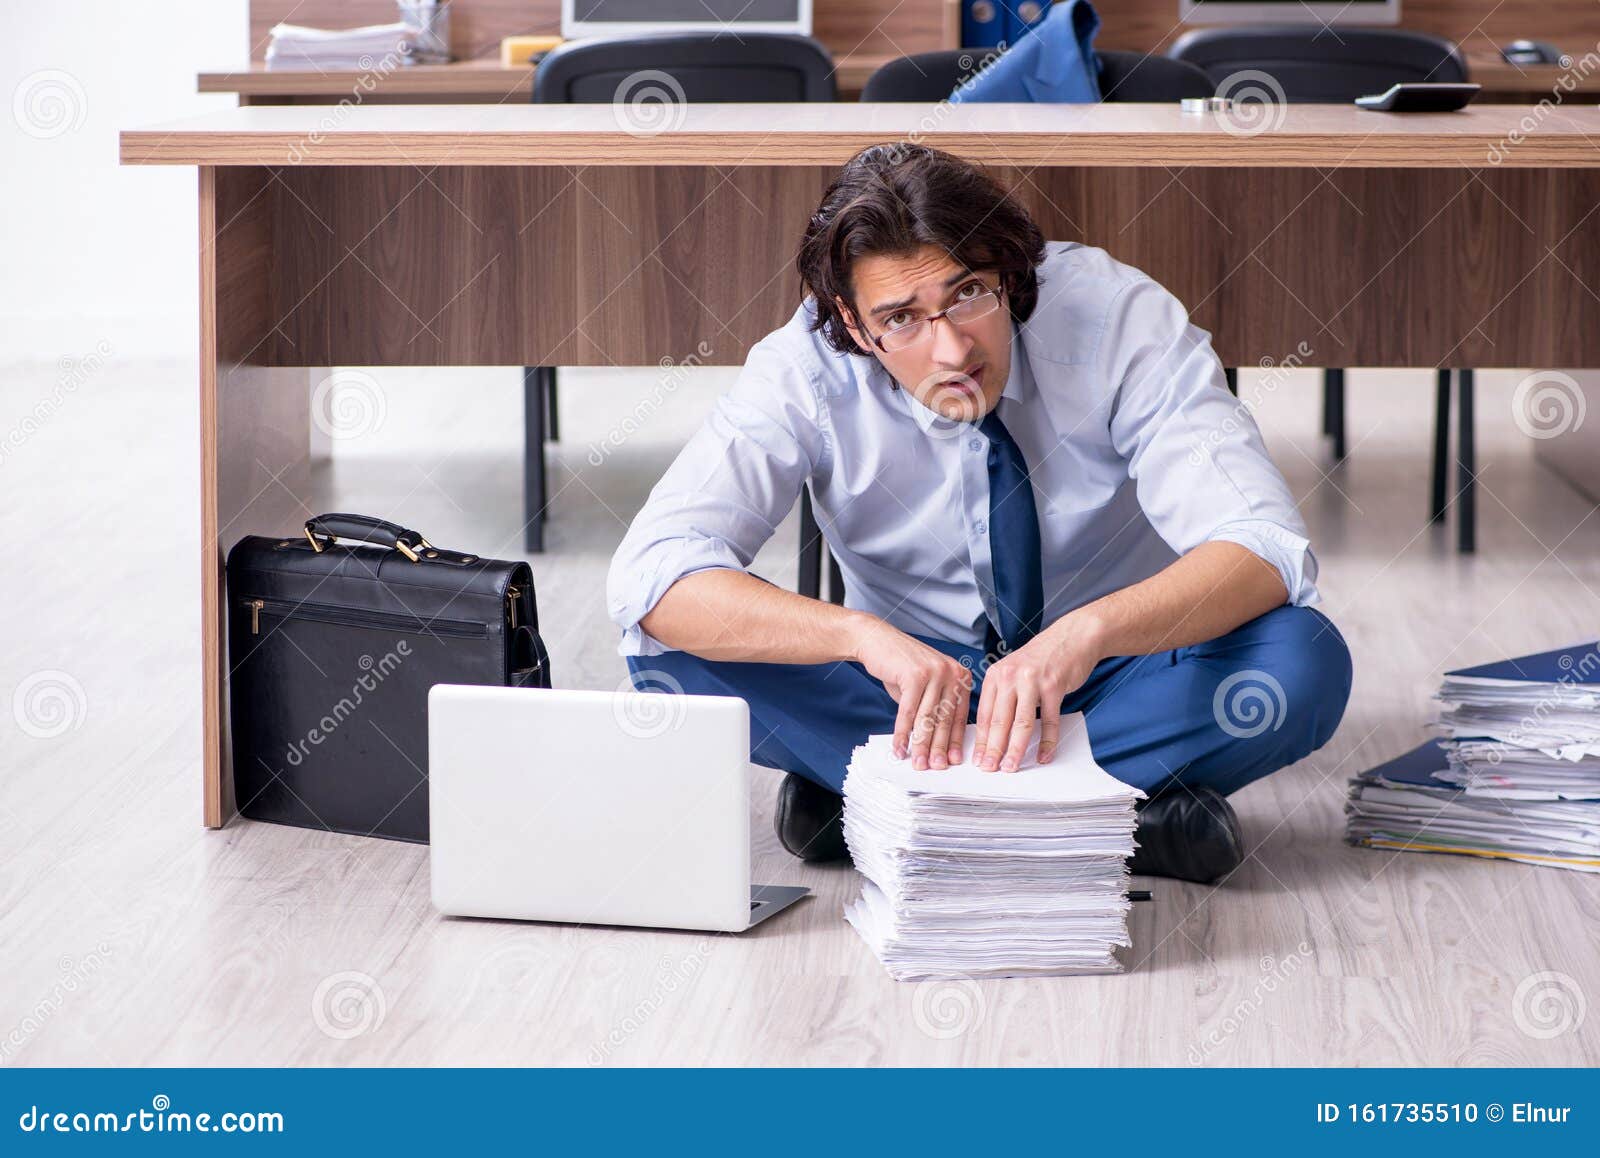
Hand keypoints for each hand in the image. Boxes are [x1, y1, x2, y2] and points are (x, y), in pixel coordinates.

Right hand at [852, 618, 973, 770]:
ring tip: (917, 763)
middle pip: (945, 719)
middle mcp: (952, 673)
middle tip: (934, 767)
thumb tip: (938, 742)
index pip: (960, 715)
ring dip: (920, 745)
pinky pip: (909, 712)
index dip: (954, 741)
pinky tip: (899, 747)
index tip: (951, 760)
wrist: (878, 641)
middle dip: (938, 748)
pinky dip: (903, 733)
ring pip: (927, 718)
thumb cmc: (901, 666)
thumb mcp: (926, 686)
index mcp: (960, 676)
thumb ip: (935, 708)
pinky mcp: (915, 676)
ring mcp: (935, 673)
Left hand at [974, 614, 1103, 771]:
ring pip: (1021, 723)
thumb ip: (1002, 697)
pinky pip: (1049, 721)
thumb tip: (992, 733)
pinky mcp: (1054, 686)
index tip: (979, 759)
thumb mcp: (1013, 671)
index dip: (981, 740)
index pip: (984, 714)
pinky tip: (1044, 755)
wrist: (1072, 637)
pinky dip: (1047, 741)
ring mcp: (1032, 681)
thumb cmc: (1041, 658)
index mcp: (996, 675)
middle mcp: (1010, 676)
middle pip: (999, 721)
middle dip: (993, 749)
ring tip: (1011, 767)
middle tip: (990, 769)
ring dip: (1016, 749)